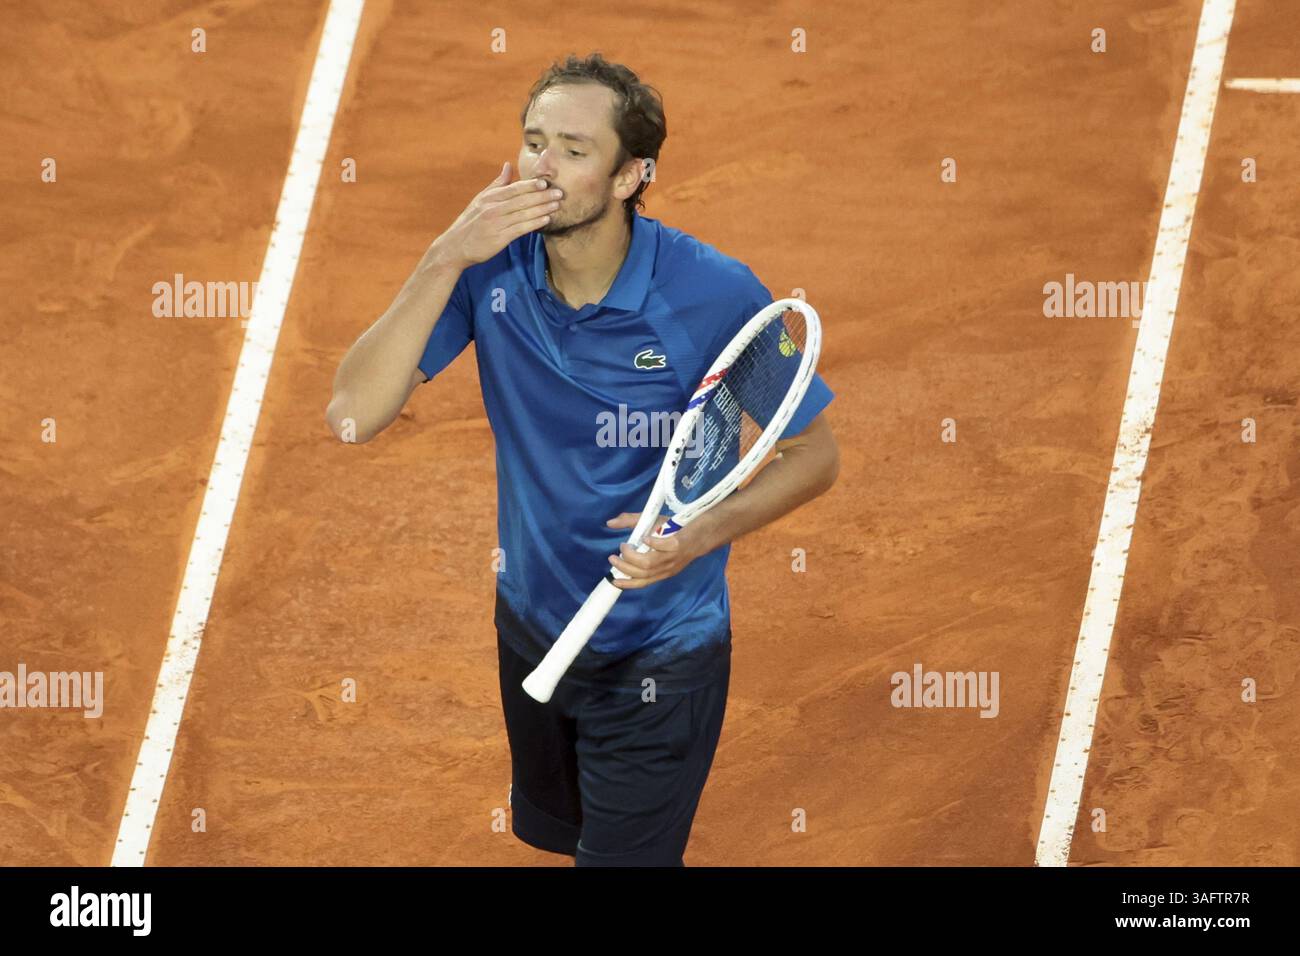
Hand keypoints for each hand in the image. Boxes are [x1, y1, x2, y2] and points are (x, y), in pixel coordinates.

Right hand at [431, 162, 562, 269]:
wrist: (455, 247)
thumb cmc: (470, 223)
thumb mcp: (480, 200)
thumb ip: (497, 184)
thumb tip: (508, 166)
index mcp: (489, 198)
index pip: (513, 189)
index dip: (530, 185)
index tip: (545, 182)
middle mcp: (493, 209)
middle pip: (521, 200)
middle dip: (542, 196)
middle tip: (559, 192)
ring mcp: (496, 223)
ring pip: (523, 214)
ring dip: (542, 209)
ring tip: (557, 205)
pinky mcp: (499, 238)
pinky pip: (520, 229)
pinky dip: (534, 223)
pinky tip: (546, 220)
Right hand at [603, 513, 718, 589]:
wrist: (705, 528)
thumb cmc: (679, 531)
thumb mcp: (654, 530)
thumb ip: (632, 524)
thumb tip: (610, 523)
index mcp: (662, 570)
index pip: (642, 582)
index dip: (627, 583)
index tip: (613, 579)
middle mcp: (667, 568)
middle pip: (642, 574)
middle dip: (624, 568)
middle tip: (613, 557)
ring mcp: (672, 558)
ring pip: (648, 564)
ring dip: (633, 557)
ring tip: (624, 547)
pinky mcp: (678, 545)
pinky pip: (663, 548)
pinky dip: (652, 544)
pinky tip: (644, 539)